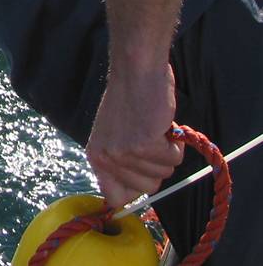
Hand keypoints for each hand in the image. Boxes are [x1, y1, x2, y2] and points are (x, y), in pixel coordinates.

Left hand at [84, 62, 183, 207]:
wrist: (137, 72)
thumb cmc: (130, 100)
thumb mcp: (116, 136)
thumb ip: (121, 163)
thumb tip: (135, 192)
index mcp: (96, 157)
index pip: (115, 198)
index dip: (134, 191)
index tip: (142, 174)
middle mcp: (106, 159)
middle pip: (147, 188)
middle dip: (155, 166)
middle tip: (148, 139)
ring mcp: (124, 153)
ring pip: (163, 173)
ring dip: (166, 152)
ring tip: (152, 127)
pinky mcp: (144, 145)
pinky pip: (173, 159)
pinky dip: (175, 143)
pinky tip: (162, 125)